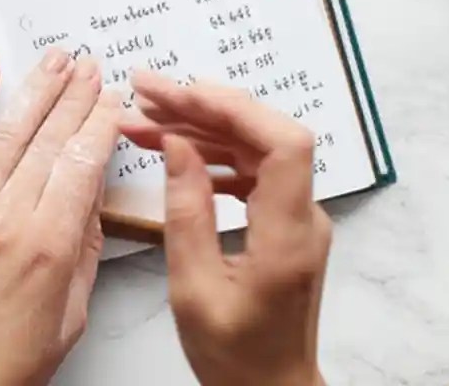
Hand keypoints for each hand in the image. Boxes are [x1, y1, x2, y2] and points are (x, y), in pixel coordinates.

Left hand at [0, 50, 121, 385]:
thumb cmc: (11, 359)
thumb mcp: (72, 310)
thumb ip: (86, 248)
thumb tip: (90, 195)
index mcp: (50, 245)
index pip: (82, 163)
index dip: (99, 123)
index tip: (112, 98)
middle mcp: (8, 219)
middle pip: (49, 141)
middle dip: (75, 96)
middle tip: (90, 65)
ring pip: (7, 135)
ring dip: (36, 90)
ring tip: (55, 59)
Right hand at [120, 71, 330, 385]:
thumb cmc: (236, 358)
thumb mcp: (193, 290)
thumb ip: (187, 214)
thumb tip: (178, 146)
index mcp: (288, 237)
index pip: (284, 145)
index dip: (233, 109)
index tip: (180, 95)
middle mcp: (303, 218)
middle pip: (264, 134)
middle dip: (204, 106)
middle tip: (146, 91)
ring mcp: (296, 217)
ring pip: (253, 147)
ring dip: (200, 127)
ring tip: (144, 118)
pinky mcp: (282, 222)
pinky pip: (249, 170)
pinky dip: (210, 153)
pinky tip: (173, 150)